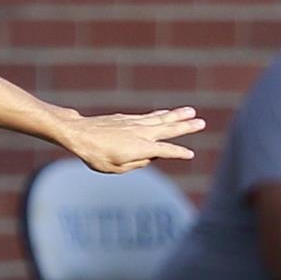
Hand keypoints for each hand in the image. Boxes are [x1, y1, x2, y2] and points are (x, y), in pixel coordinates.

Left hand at [58, 107, 204, 173]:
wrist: (79, 134)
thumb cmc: (95, 155)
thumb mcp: (116, 168)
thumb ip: (137, 164)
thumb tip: (150, 157)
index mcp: (141, 148)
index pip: (166, 150)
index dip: (179, 153)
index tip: (190, 154)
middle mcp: (142, 133)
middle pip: (168, 129)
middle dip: (186, 126)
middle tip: (201, 123)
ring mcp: (135, 123)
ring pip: (161, 118)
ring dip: (177, 115)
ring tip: (191, 111)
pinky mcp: (127, 118)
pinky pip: (149, 116)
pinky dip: (161, 114)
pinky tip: (166, 113)